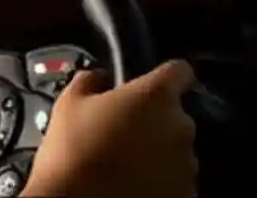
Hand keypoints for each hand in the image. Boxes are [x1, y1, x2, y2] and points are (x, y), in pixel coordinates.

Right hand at [22, 60, 197, 197]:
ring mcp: (187, 163)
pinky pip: (176, 181)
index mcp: (156, 95)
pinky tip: (134, 186)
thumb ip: (90, 81)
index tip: (150, 89)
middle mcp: (180, 126)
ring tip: (127, 166)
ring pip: (176, 150)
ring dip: (159, 153)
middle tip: (125, 135)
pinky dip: (161, 182)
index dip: (164, 78)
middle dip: (155, 123)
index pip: (179, 71)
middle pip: (174, 116)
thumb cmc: (73, 152)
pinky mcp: (187, 193)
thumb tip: (99, 77)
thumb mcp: (69, 105)